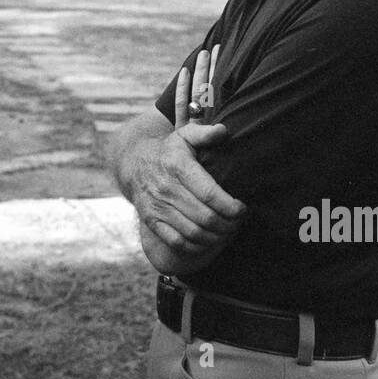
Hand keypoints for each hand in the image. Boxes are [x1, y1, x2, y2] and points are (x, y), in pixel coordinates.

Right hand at [128, 46, 244, 273]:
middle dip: (228, 224)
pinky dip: (197, 247)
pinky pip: (178, 242)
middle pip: (205, 217)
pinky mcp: (151, 220)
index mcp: (178, 166)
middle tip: (239, 223)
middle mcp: (166, 188)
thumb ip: (205, 133)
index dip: (231, 206)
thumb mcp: (185, 136)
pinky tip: (209, 240)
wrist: (134, 163)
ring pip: (194, 232)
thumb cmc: (169, 150)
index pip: (210, 194)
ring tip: (228, 232)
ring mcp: (157, 206)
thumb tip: (223, 131)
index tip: (243, 209)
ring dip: (216, 237)